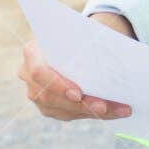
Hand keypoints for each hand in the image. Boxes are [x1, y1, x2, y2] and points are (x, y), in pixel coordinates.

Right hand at [17, 14, 134, 121]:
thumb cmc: (78, 37)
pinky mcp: (49, 107)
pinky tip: (115, 111)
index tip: (78, 94)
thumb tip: (113, 50)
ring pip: (63, 109)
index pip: (40, 73)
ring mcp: (37, 94)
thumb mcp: (80, 33)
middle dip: (81, 104)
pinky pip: (71, 114)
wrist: (74, 45)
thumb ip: (87, 41)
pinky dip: (94, 113)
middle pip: (52, 97)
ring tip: (118, 110)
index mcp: (33, 52)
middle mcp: (29, 76)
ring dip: (93, 111)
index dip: (58, 85)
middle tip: (103, 106)